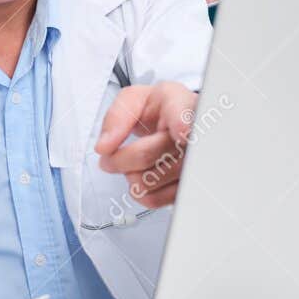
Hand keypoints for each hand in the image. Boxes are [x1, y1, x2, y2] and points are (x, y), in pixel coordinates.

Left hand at [94, 81, 198, 208]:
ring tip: (135, 162)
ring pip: (148, 181)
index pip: (185, 115)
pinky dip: (140, 191)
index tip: (181, 131)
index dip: (182, 124)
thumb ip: (116, 117)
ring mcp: (194, 164)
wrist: (176, 123)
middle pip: (145, 155)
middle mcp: (193, 136)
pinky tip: (146, 175)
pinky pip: (155, 199)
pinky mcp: (188, 187)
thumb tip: (105, 146)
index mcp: (180, 105)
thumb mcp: (133, 100)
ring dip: (130, 175)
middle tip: (111, 155)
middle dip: (118, 158)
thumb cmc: (158, 110)